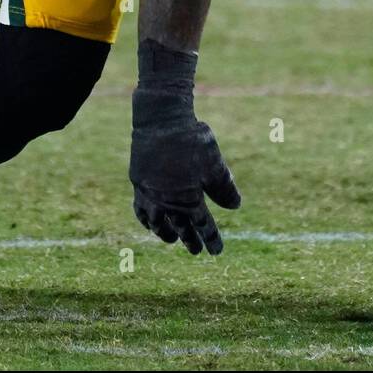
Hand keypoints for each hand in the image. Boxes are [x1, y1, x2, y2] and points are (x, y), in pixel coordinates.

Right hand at [129, 40, 240, 254]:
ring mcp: (151, 193)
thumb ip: (224, 188)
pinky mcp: (138, 182)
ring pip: (157, 222)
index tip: (216, 251)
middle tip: (195, 251)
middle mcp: (168, 201)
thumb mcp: (215, 164)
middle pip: (180, 227)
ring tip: (171, 238)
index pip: (203, 225)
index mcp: (190, 199)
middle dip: (189, 240)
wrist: (160, 121)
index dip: (211, 239)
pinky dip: (146, 219)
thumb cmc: (192, 141)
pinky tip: (149, 220)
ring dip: (165, 233)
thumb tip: (234, 207)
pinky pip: (141, 209)